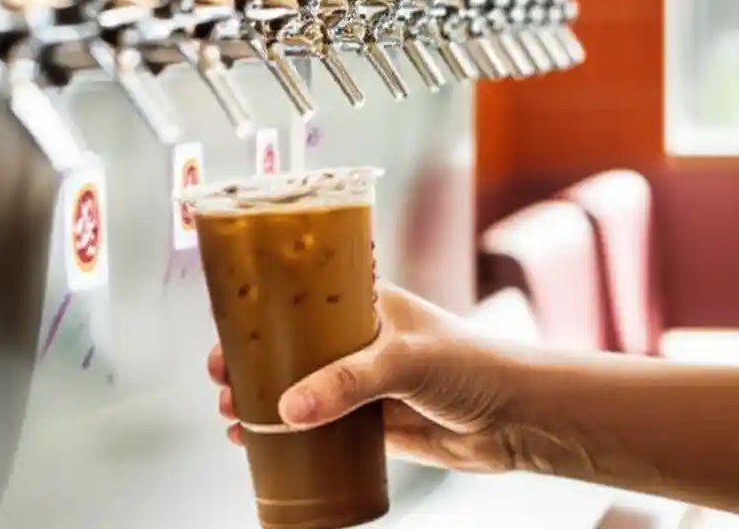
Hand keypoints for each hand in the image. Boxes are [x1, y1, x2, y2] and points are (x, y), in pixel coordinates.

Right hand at [209, 282, 523, 472]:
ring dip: (261, 397)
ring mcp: (362, 380)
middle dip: (250, 359)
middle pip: (290, 343)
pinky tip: (259, 442)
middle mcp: (359, 337)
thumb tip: (289, 410)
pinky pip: (318, 425)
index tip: (227, 327)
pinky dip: (286, 432)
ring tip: (231, 412)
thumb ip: (348, 383)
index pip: (302, 295)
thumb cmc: (475, 365)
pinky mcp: (370, 421)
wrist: (518, 418)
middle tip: (220, 376)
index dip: (260, 309)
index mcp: (366, 301)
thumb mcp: (405, 361)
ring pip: (298, 385)